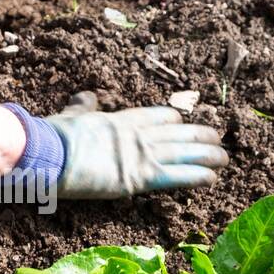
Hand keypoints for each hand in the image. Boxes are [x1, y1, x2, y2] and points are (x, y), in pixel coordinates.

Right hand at [44, 92, 227, 197]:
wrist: (48, 152)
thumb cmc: (52, 136)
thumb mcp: (70, 114)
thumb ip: (81, 107)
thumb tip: (85, 95)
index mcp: (119, 120)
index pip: (155, 116)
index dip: (174, 118)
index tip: (184, 120)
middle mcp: (136, 135)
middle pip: (177, 132)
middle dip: (199, 135)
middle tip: (217, 138)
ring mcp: (140, 155)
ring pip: (184, 152)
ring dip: (207, 155)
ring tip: (225, 158)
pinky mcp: (139, 177)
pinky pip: (177, 177)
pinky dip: (197, 176)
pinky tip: (213, 178)